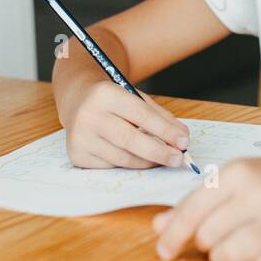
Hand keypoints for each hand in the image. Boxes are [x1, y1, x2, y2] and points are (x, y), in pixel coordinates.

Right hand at [55, 79, 190, 169]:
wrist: (77, 100)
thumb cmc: (112, 101)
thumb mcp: (134, 98)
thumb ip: (159, 116)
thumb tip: (181, 137)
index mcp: (105, 94)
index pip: (140, 114)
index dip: (164, 130)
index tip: (184, 141)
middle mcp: (89, 115)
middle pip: (129, 139)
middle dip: (158, 151)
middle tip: (178, 159)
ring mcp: (80, 137)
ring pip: (122, 157)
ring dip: (148, 162)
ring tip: (163, 159)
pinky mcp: (77, 155)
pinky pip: (111, 166)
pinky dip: (129, 165)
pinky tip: (139, 160)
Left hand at [151, 155, 260, 260]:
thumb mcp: (229, 181)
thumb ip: (193, 203)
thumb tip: (159, 227)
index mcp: (236, 174)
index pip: (192, 211)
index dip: (173, 236)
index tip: (164, 252)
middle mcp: (259, 194)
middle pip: (206, 237)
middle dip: (204, 243)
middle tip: (219, 236)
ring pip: (227, 257)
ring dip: (224, 259)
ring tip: (235, 246)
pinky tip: (260, 252)